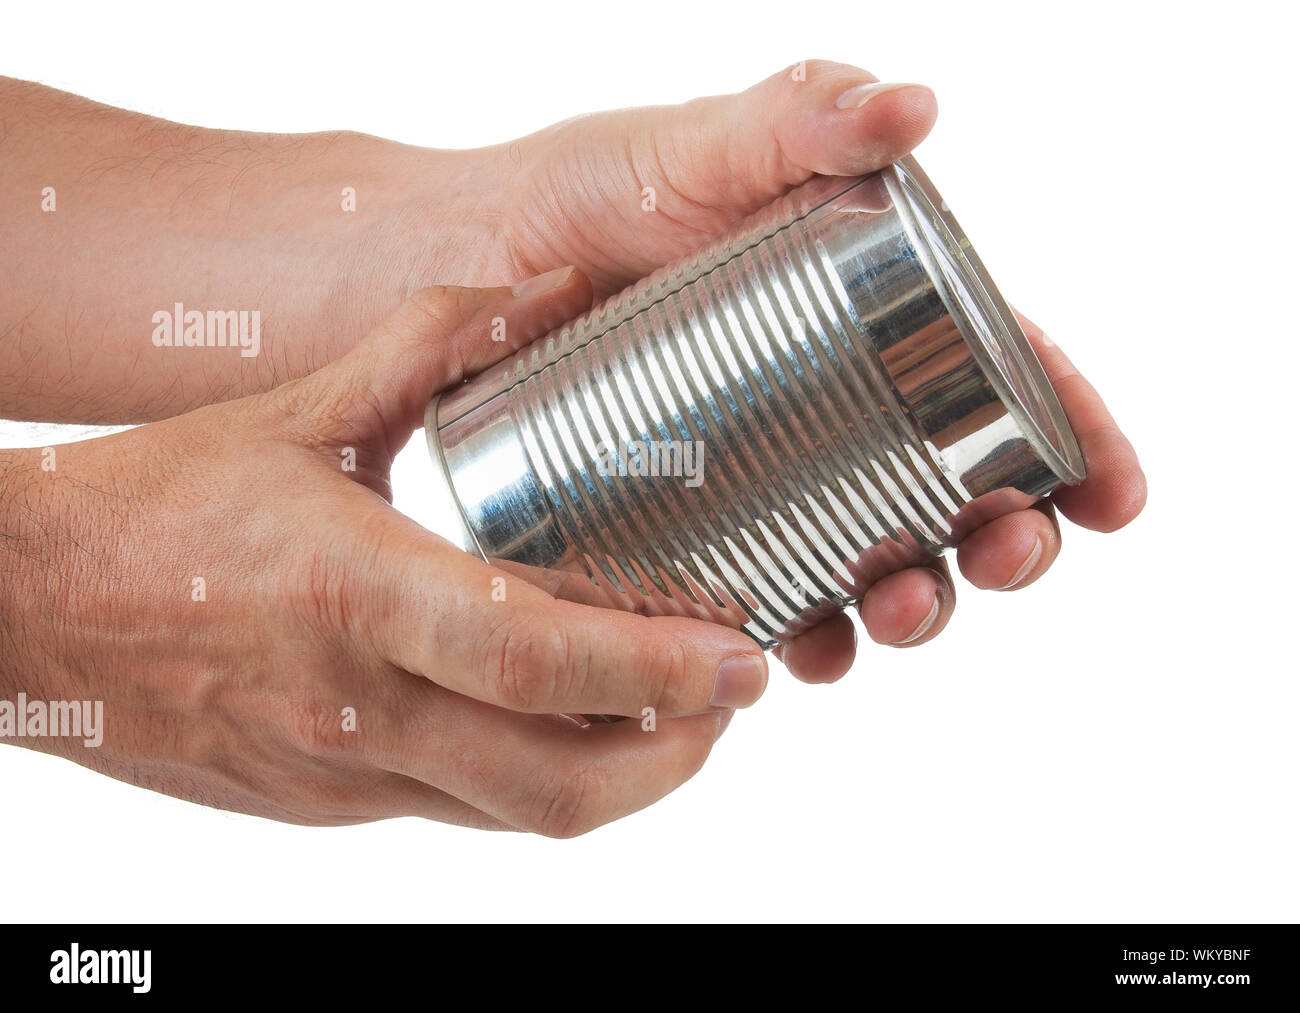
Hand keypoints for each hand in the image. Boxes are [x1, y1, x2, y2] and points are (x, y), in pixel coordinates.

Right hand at [0, 270, 766, 834]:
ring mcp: (343, 774)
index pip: (533, 657)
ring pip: (518, 817)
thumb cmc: (152, 509)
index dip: (657, 675)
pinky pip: (461, 812)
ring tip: (669, 715)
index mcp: (353, 592)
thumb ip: (427, 346)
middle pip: (557, 787)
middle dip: (675, 758)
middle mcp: (357, 705)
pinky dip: (535, 779)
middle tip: (730, 702)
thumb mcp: (296, 413)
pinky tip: (557, 721)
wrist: (25, 617)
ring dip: (619, 779)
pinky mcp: (328, 808)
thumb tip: (544, 291)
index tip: (738, 661)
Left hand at [407, 61, 1147, 680]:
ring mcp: (779, 470)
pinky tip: (801, 648)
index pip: (1007, 381)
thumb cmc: (588, 193)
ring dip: (913, 604)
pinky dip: (804, 632)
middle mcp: (843, 404)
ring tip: (894, 611)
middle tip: (1003, 558)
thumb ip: (798, 113)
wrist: (470, 266)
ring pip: (883, 558)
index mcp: (879, 316)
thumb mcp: (699, 145)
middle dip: (1006, 540)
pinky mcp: (707, 522)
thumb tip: (914, 107)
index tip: (1112, 497)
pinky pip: (779, 593)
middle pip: (964, 491)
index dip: (1077, 442)